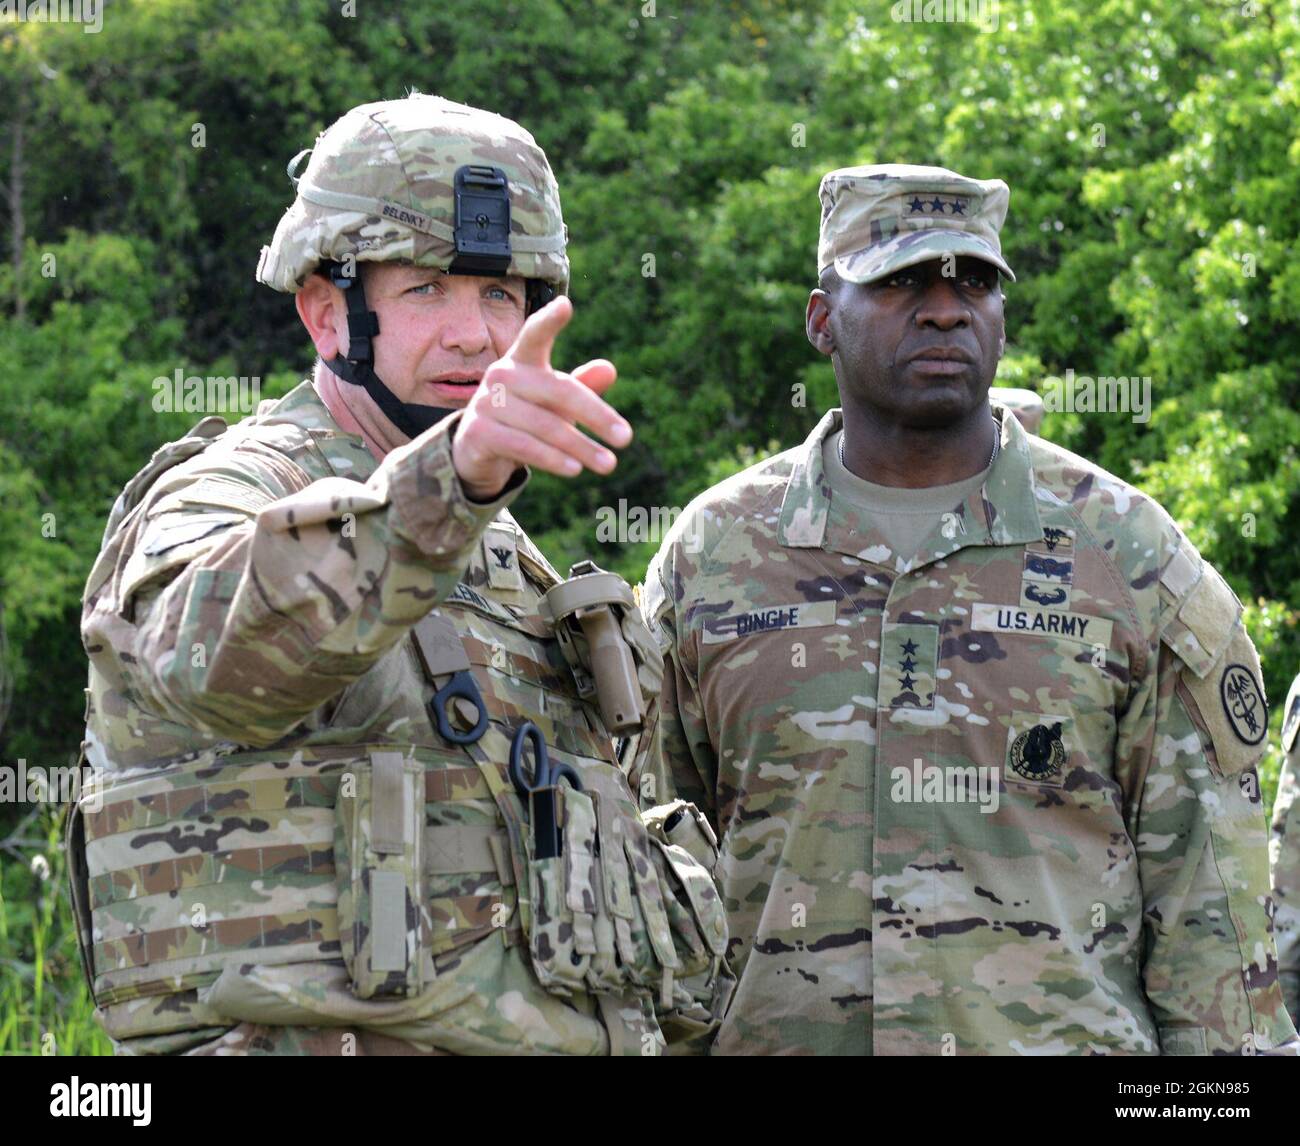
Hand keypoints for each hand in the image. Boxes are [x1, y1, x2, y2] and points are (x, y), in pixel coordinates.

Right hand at [451, 296, 632, 499]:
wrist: (476, 451)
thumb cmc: (526, 416)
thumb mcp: (556, 403)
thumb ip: (582, 387)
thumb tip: (609, 369)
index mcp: (522, 360)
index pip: (535, 334)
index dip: (549, 321)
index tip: (565, 306)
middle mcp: (502, 375)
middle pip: (559, 391)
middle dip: (596, 416)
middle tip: (626, 438)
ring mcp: (486, 403)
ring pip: (545, 425)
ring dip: (580, 447)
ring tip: (608, 464)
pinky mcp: (478, 433)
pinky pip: (524, 446)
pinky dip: (553, 459)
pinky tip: (575, 469)